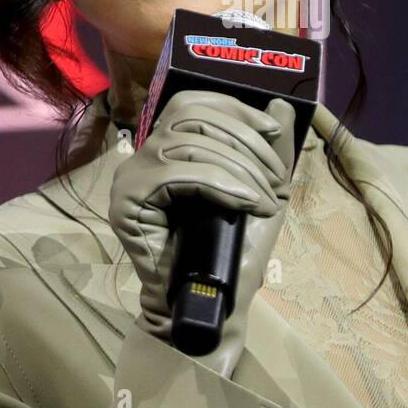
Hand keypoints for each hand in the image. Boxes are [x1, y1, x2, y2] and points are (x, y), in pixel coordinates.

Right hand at [107, 89, 296, 378]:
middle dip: (245, 142)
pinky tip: (248, 203)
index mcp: (170, 148)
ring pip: (187, 143)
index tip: (271, 131)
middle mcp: (143, 156)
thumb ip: (270, 149)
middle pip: (191, 117)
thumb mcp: (263, 191)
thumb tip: (280, 105)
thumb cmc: (234, 251)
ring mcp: (131, 177)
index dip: (234, 109)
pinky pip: (177, 173)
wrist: (213, 303)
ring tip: (265, 196)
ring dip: (240, 167)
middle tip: (274, 177)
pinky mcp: (127, 202)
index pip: (191, 103)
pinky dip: (222, 184)